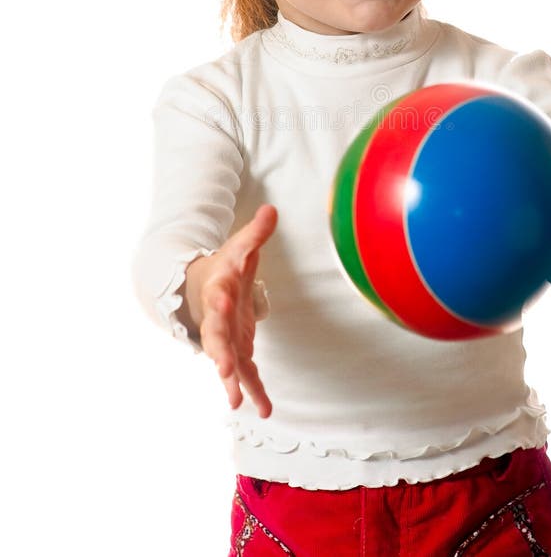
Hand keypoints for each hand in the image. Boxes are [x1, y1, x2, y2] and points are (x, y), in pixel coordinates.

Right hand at [197, 204, 276, 418]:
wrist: (208, 285)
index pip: (218, 294)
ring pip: (227, 362)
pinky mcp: (238, 351)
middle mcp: (219, 318)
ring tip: (236, 402)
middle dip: (220, 352)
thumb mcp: (241, 247)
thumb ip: (256, 233)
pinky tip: (263, 410)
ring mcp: (227, 338)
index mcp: (220, 289)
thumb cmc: (227, 265)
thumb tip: (272, 209)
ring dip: (232, 381)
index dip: (220, 299)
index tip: (222, 301)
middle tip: (223, 368)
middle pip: (217, 337)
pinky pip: (245, 374)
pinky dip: (253, 390)